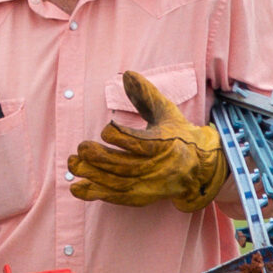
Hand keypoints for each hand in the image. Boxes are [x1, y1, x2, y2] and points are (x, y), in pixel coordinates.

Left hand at [67, 72, 227, 211]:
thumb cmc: (177, 134)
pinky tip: (76, 187)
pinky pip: (116, 198)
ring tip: (73, 164)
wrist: (199, 167)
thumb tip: (127, 74)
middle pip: (125, 166)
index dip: (119, 136)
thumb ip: (146, 94)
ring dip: (92, 174)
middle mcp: (158, 167)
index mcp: (165, 144)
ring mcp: (149, 185)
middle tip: (81, 148)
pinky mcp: (142, 197)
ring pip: (118, 182)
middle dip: (99, 157)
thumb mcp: (166, 112)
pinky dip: (95, 193)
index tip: (106, 129)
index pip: (139, 143)